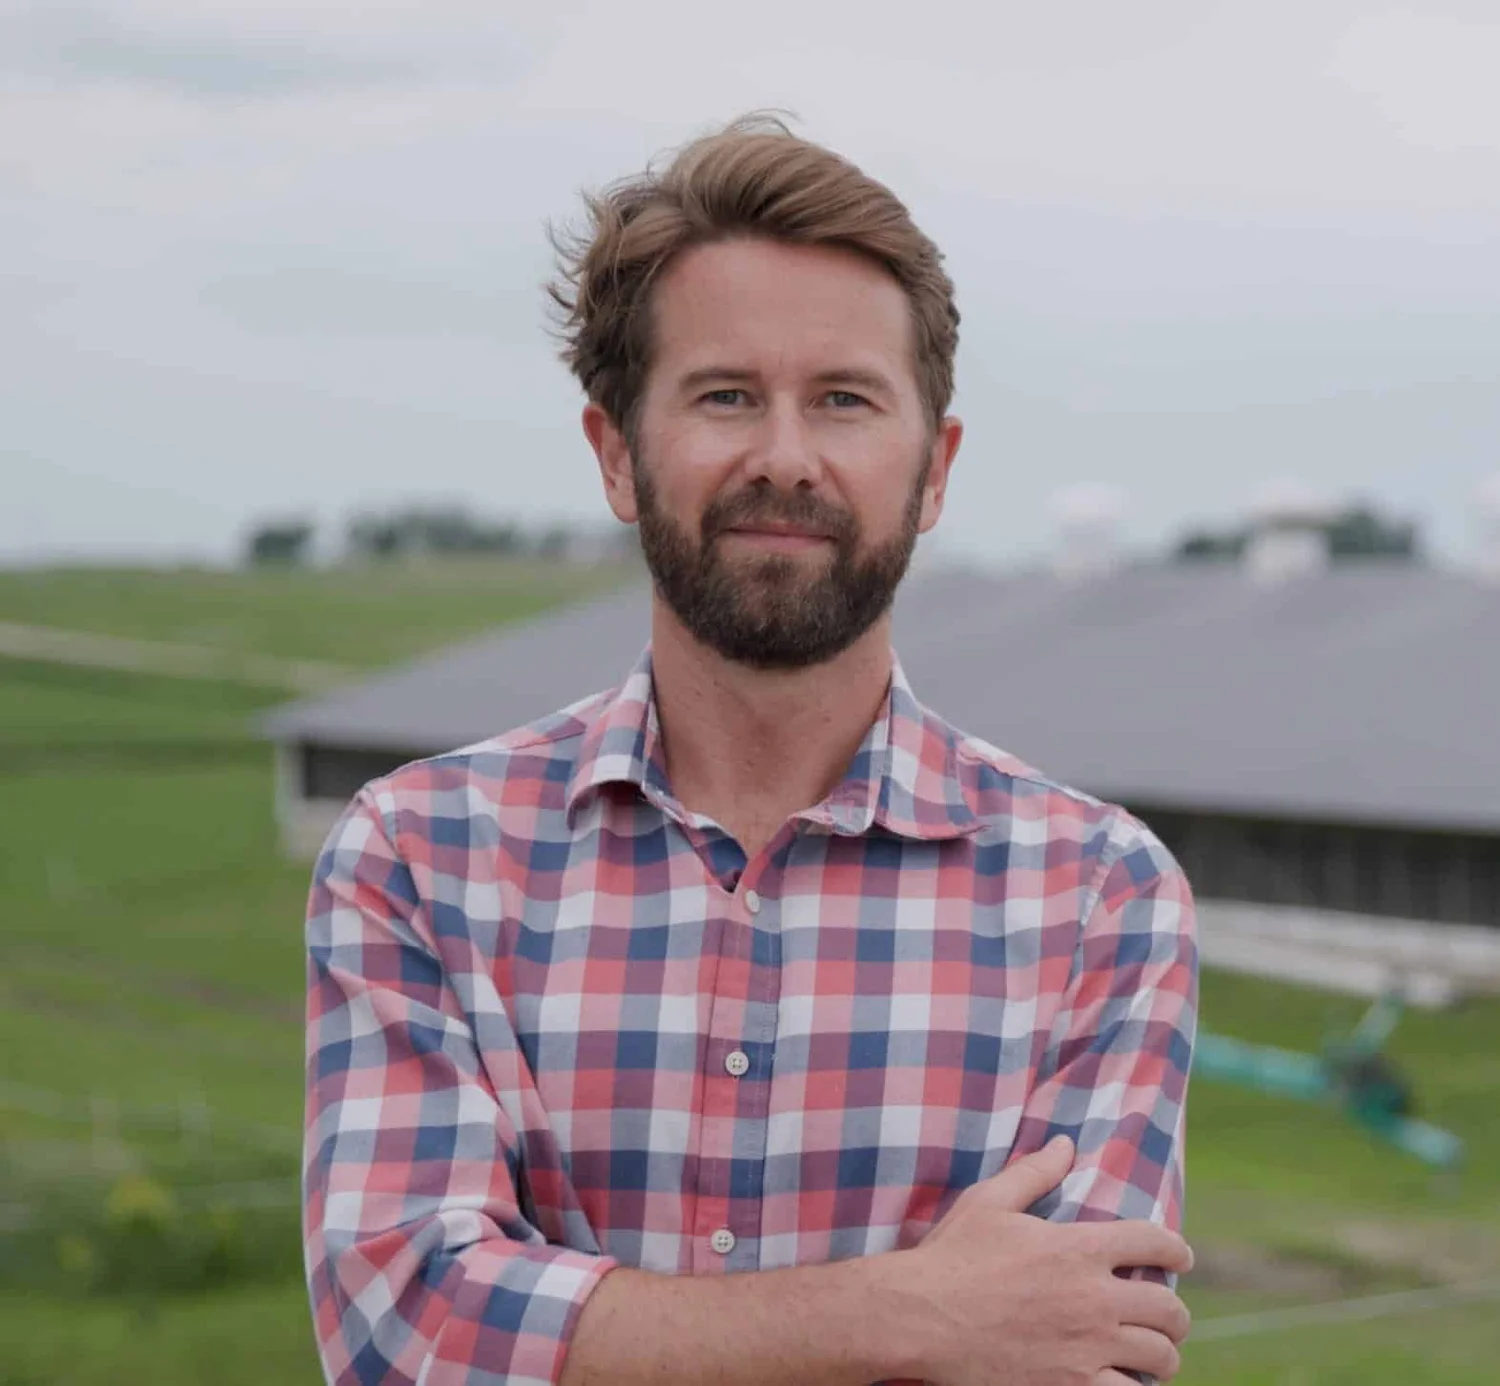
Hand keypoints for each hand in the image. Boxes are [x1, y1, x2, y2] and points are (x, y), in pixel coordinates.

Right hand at [894, 1136, 1193, 1385]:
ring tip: (1153, 1354)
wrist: (920, 1317)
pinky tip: (1123, 1382)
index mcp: (1078, 1248)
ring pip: (1159, 1358)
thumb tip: (1065, 1145)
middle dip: (1175, 1313)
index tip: (1181, 1256)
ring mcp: (1087, 1348)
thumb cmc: (951, 1256)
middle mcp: (1094, 1299)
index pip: (1154, 1242)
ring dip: (1162, 1355)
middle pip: (1169, 1308)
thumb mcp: (989, 1202)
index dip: (1176, 1248)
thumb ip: (1033, 1173)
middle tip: (1167, 1317)